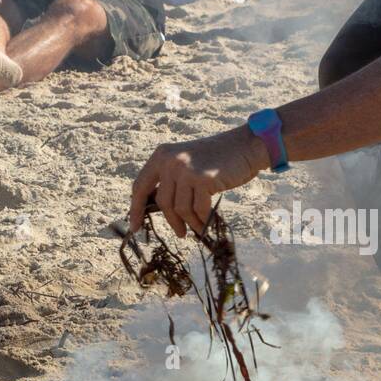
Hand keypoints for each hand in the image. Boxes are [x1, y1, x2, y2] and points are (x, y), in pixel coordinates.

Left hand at [130, 126, 269, 236]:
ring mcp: (186, 169)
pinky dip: (202, 220)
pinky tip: (206, 224)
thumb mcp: (186, 163)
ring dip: (189, 223)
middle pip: (162, 202)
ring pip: (180, 208)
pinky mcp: (203, 179)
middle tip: (180, 233)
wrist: (245, 147)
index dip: (135, 209)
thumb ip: (169, 179)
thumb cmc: (217, 159)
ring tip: (197, 229)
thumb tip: (154, 207)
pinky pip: (198, 209)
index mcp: (161, 155)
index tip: (135, 227)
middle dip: (171, 221)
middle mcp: (170, 160)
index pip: (140, 186)